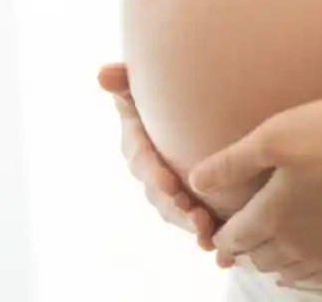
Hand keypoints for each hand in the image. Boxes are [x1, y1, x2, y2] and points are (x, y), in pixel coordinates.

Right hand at [98, 63, 236, 265]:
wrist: (205, 111)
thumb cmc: (168, 97)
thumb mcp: (146, 87)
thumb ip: (127, 82)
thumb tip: (103, 74)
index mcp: (140, 145)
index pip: (141, 160)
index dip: (152, 173)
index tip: (167, 181)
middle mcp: (153, 173)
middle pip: (158, 195)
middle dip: (173, 206)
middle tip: (191, 210)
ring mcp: (173, 193)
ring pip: (177, 214)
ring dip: (190, 223)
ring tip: (206, 229)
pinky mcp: (195, 203)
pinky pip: (198, 224)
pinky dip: (208, 238)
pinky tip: (219, 248)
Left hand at [188, 96, 321, 285]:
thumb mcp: (280, 134)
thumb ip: (233, 160)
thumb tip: (195, 180)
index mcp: (273, 216)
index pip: (233, 236)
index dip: (219, 233)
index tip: (213, 230)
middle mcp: (297, 246)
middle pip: (258, 257)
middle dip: (244, 248)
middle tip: (237, 239)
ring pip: (288, 270)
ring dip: (272, 260)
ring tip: (267, 250)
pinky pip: (320, 278)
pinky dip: (304, 272)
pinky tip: (305, 263)